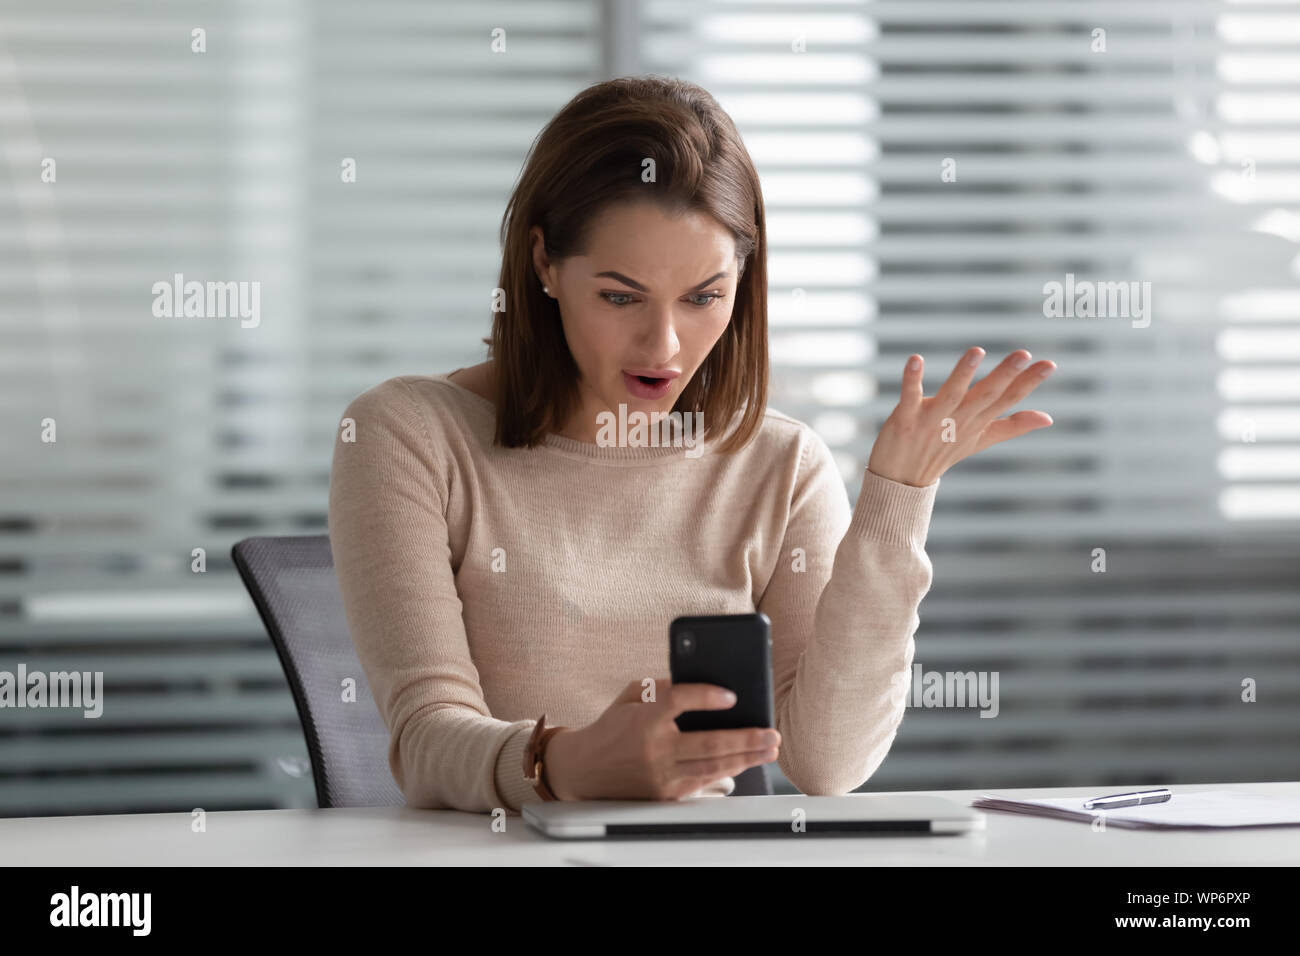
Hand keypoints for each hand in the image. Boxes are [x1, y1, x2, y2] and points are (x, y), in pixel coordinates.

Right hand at [544, 679, 779, 800]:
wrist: (584, 769)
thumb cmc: (613, 726)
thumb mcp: (631, 695)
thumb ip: (664, 686)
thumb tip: (704, 686)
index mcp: (643, 718)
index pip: (678, 701)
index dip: (707, 697)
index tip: (732, 695)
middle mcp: (653, 749)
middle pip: (708, 743)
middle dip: (745, 738)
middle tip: (770, 732)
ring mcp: (659, 775)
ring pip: (711, 767)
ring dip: (745, 758)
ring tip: (768, 749)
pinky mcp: (663, 794)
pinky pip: (702, 782)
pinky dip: (727, 772)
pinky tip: (745, 763)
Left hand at [866, 348, 1055, 486]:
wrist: (901, 480)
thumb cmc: (941, 453)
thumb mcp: (980, 439)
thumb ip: (1013, 426)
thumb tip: (1049, 418)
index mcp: (978, 421)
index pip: (1008, 400)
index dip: (1028, 383)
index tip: (1050, 365)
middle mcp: (958, 419)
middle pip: (985, 395)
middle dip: (1004, 375)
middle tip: (1023, 354)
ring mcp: (932, 420)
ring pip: (951, 394)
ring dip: (963, 374)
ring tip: (977, 352)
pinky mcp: (905, 419)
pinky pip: (909, 396)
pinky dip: (912, 380)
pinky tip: (915, 359)